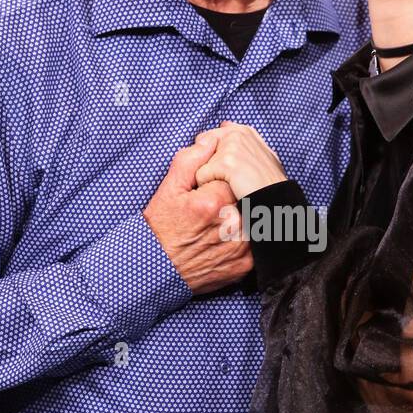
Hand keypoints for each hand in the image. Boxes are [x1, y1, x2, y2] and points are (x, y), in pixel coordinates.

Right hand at [143, 133, 253, 294]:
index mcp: (213, 202)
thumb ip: (191, 160)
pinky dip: (246, 236)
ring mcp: (241, 247)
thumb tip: (212, 140)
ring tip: (218, 223)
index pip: (233, 175)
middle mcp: (231, 225)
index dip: (221, 179)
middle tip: (212, 209)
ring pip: (254, 217)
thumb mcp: (168, 190)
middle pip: (246, 195)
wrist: (157, 272)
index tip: (209, 189)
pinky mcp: (245, 264)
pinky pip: (255, 240)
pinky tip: (226, 238)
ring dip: (243, 215)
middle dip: (233, 196)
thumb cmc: (160, 229)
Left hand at [194, 122, 288, 200]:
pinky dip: (210, 188)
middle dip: (208, 166)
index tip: (230, 170)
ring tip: (234, 184)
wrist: (276, 200)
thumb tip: (224, 124)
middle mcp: (236, 133)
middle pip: (200, 149)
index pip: (207, 138)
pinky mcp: (226, 162)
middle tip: (231, 179)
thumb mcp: (258, 154)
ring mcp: (231, 146)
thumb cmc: (266, 183)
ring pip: (200, 164)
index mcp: (242, 131)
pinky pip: (201, 176)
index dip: (212, 158)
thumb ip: (240, 140)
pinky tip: (230, 189)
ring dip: (211, 178)